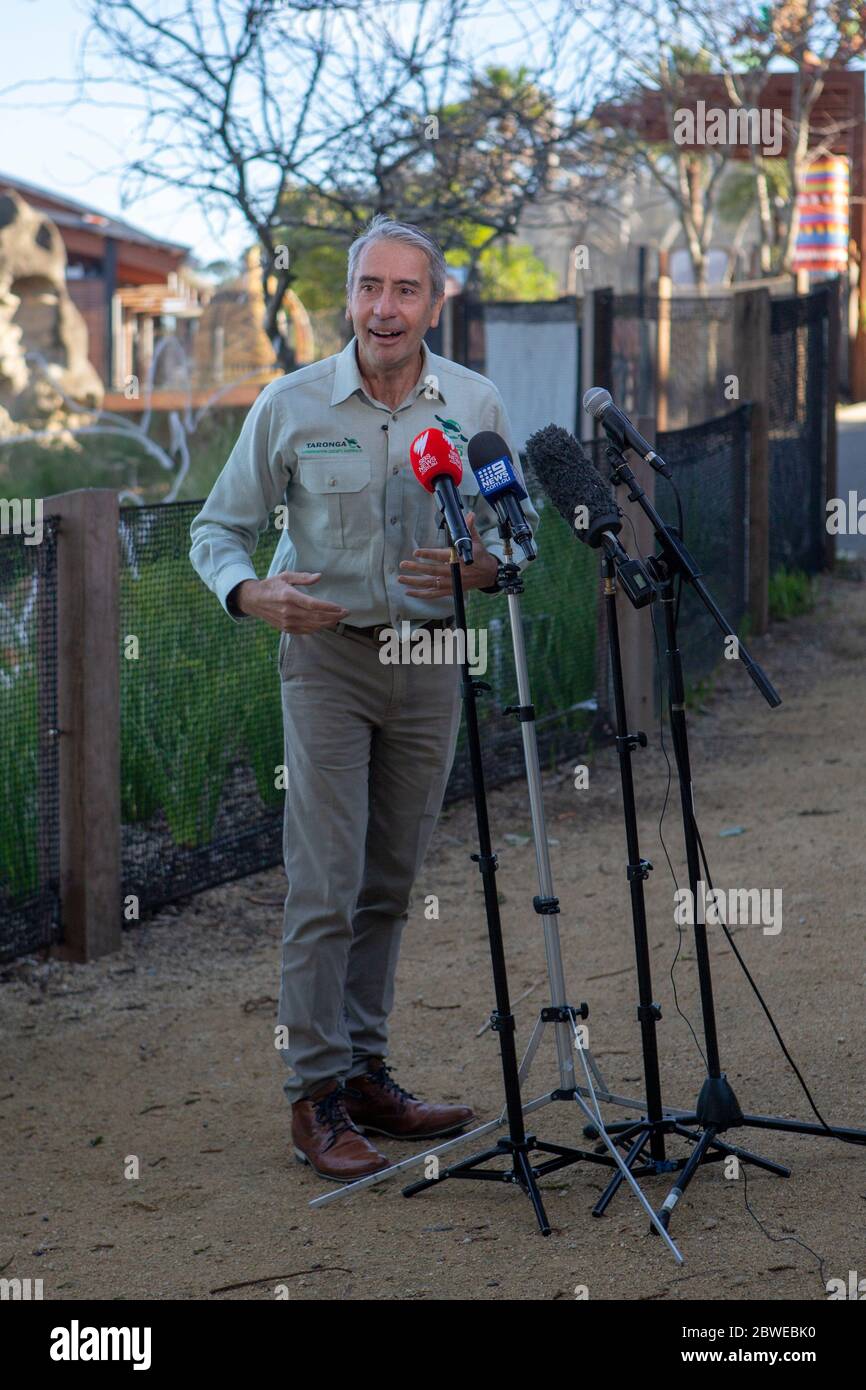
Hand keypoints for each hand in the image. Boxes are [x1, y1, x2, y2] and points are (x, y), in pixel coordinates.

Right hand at [233, 572, 349, 632]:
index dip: (329, 608)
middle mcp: (288, 611)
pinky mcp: (286, 628)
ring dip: (328, 623)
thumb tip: (319, 576)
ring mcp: (287, 622)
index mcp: (289, 596)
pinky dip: (317, 628)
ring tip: (338, 619)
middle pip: (316, 617)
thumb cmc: (270, 586)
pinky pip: (305, 630)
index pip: (313, 605)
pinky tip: (325, 624)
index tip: (341, 608)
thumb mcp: (285, 576)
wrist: (253, 600)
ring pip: (313, 626)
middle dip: (334, 616)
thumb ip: (303, 577)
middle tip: (346, 613)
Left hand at [398, 512, 497, 598]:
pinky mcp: (451, 591)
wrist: (489, 574)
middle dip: (416, 568)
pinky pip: (433, 594)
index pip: (442, 556)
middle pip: (433, 571)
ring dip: (414, 582)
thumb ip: (469, 528)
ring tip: (401, 578)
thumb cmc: (480, 556)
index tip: (416, 552)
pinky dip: (421, 594)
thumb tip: (469, 515)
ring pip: (430, 584)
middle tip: (403, 564)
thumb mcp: (476, 541)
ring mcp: (452, 584)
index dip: (429, 554)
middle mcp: (455, 573)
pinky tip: (409, 592)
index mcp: (460, 559)